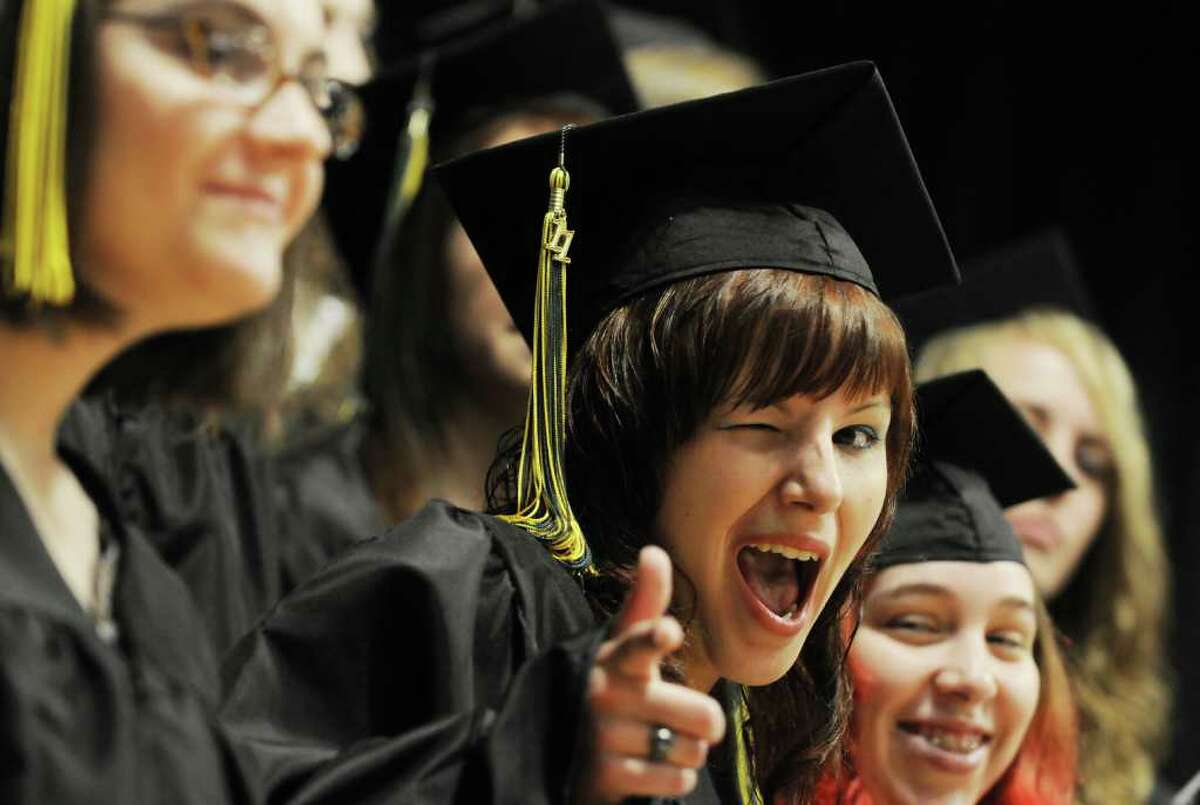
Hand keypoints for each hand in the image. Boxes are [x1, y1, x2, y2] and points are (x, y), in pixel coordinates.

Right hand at [579, 546, 725, 803]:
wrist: (561, 749)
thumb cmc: (611, 687)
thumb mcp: (621, 646)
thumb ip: (645, 603)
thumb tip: (654, 549)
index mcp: (616, 657)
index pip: (639, 642)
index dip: (655, 637)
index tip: (667, 632)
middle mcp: (607, 693)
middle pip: (702, 716)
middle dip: (703, 726)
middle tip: (681, 722)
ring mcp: (604, 736)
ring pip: (691, 751)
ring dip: (686, 754)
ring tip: (656, 744)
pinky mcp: (605, 776)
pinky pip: (676, 780)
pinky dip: (674, 779)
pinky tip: (649, 768)